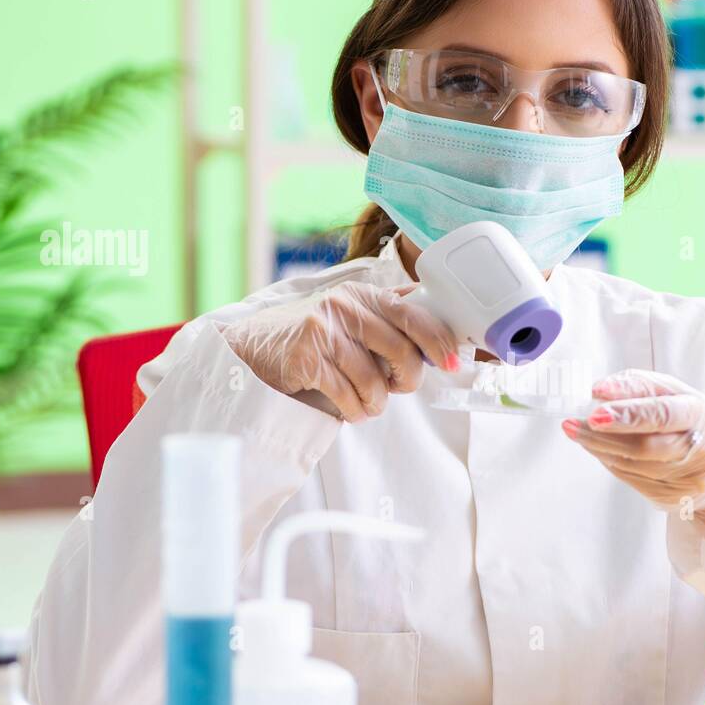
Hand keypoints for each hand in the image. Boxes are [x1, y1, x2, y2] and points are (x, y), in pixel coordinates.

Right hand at [221, 281, 458, 421]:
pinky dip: (354, 411)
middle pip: (401, 352)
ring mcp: (324, 331)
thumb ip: (387, 317)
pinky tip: (349, 409)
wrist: (253, 350)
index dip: (438, 341)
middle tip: (397, 389)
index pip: (413, 315)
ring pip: (375, 382)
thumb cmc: (311, 339)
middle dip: (406, 381)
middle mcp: (344, 306)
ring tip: (366, 404)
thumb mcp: (349, 316)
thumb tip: (439, 327)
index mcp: (361, 294)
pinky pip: (348, 396)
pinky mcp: (306, 359)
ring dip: (375, 403)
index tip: (451, 363)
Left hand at [562, 369, 704, 564]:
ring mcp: (686, 479)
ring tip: (575, 432)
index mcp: (701, 413)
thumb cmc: (694, 419)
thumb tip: (600, 390)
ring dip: (598, 448)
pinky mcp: (672, 498)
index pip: (663, 415)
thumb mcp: (676, 393)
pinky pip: (631, 479)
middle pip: (644, 447)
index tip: (596, 413)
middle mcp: (698, 450)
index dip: (629, 415)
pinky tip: (597, 449)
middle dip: (603, 436)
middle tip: (572, 424)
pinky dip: (610, 461)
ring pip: (633, 465)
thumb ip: (639, 386)